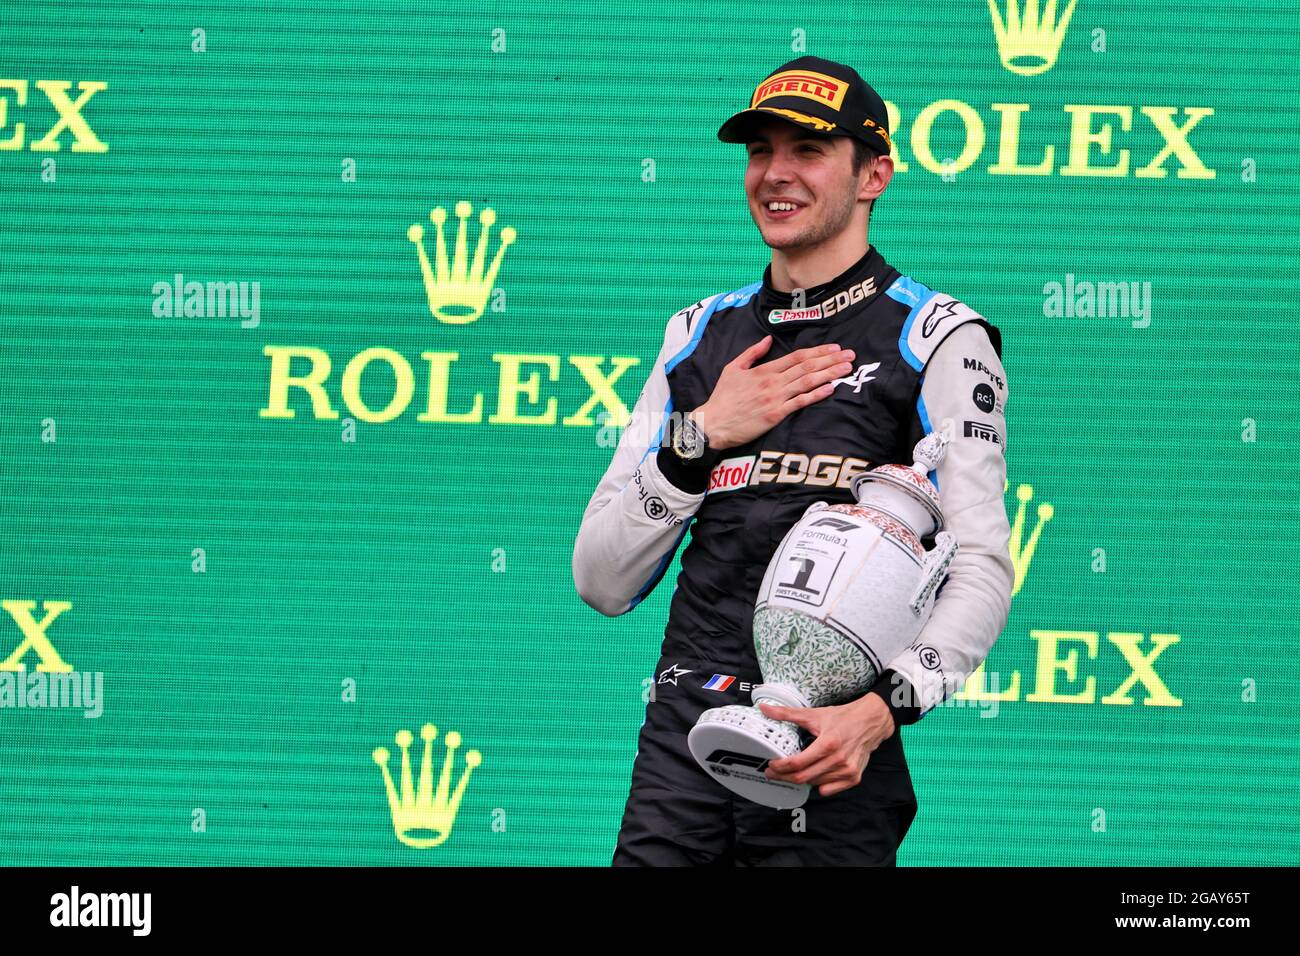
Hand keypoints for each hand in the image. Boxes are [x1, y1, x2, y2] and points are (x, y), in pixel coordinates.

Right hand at [690, 337, 856, 450]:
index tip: (835, 349)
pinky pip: (800, 403)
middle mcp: (772, 382)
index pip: (796, 357)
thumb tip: (767, 339)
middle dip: (831, 360)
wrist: (713, 423)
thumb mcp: (732, 368)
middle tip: (850, 355)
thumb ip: (752, 353)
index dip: (818, 352)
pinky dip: (816, 394)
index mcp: (764, 370)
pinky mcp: (775, 415)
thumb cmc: (722, 397)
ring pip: (807, 382)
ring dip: (829, 374)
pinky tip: (830, 388)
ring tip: (846, 369)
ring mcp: (775, 398)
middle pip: (807, 367)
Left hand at [758, 695, 895, 797]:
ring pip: (814, 784)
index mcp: (828, 743)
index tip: (771, 765)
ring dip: (800, 779)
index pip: (798, 763)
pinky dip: (818, 784)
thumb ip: (787, 713)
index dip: (780, 767)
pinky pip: (828, 789)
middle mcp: (838, 759)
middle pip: (803, 777)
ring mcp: (847, 771)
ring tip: (792, 771)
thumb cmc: (843, 718)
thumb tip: (765, 708)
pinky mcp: (853, 778)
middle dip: (784, 776)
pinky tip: (813, 773)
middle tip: (773, 772)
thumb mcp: (814, 714)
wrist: (870, 722)